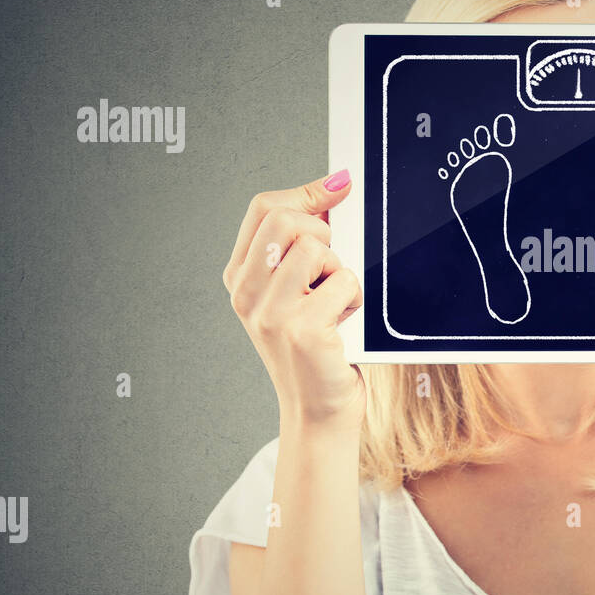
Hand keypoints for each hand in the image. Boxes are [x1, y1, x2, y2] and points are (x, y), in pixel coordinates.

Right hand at [222, 169, 365, 427]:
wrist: (318, 411)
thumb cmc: (316, 346)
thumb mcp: (297, 289)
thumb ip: (304, 240)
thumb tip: (335, 182)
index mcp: (240, 277)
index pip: (264, 207)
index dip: (306, 192)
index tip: (338, 187)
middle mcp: (246, 294)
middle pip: (286, 219)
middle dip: (324, 232)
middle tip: (331, 266)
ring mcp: (271, 313)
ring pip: (316, 248)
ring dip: (340, 270)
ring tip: (334, 302)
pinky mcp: (302, 330)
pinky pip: (344, 281)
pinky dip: (354, 298)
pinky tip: (343, 323)